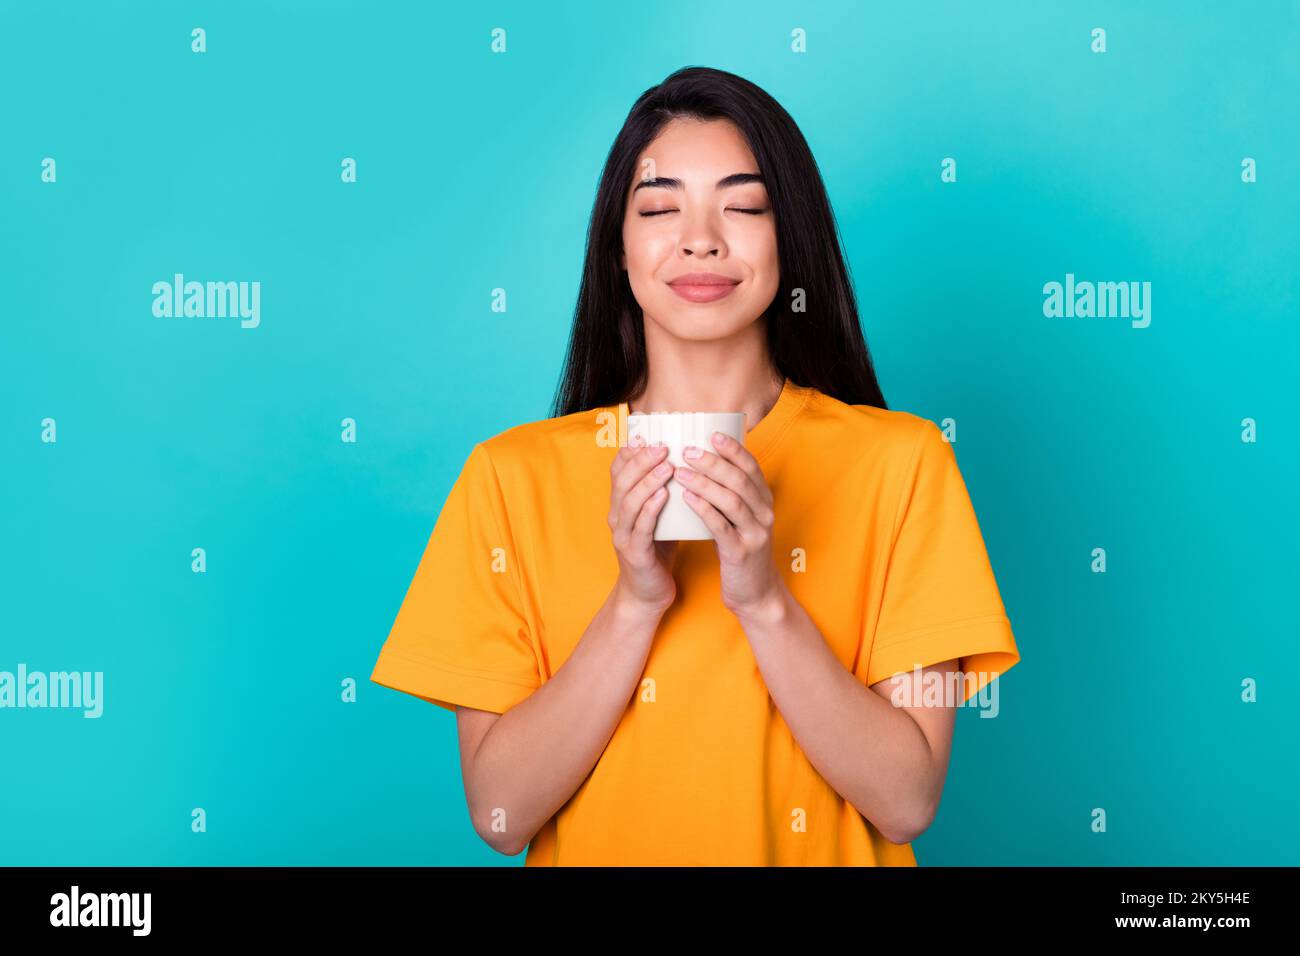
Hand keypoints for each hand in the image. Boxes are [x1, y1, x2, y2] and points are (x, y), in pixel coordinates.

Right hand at [608, 434, 678, 611]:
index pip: (618, 470)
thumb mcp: (658, 517)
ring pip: (629, 501)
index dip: (630, 451)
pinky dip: (651, 509)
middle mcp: (617, 517)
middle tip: (662, 445)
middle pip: (622, 481)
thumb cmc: (658, 552)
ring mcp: (623, 535)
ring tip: (666, 464)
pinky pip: (641, 527)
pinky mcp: (635, 553)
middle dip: (641, 460)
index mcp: (621, 505)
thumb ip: (663, 492)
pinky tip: (664, 495)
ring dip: (648, 480)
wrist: (648, 594)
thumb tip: (686, 460)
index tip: (647, 432)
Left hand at [674, 431, 782, 617]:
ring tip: (680, 471)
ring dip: (704, 483)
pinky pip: (721, 527)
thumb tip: (703, 464)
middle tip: (687, 450)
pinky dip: (704, 509)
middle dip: (714, 462)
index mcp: (764, 501)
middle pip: (740, 480)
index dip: (733, 449)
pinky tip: (687, 498)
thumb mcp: (740, 519)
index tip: (712, 434)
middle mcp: (764, 514)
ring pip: (731, 500)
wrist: (755, 592)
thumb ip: (728, 494)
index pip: (752, 467)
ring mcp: (755, 533)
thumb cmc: (740, 549)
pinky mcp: (741, 553)